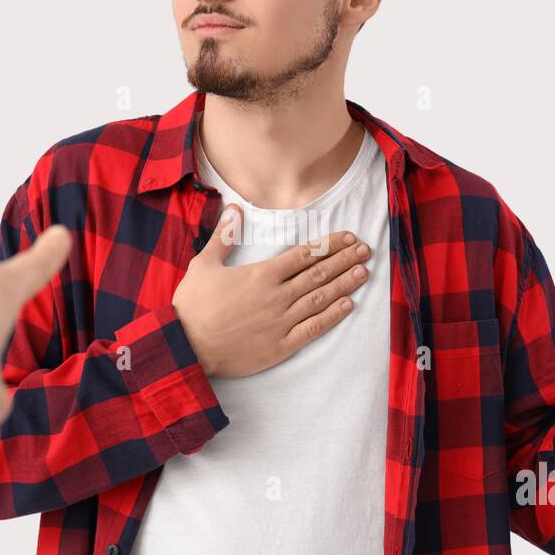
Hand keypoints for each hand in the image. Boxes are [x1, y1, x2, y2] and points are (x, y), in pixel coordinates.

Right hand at [172, 203, 372, 377]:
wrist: (188, 347)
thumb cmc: (194, 306)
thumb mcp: (204, 264)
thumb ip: (224, 236)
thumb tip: (235, 207)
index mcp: (262, 274)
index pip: (304, 255)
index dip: (329, 245)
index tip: (348, 237)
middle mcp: (277, 296)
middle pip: (318, 274)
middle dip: (345, 260)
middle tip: (366, 251)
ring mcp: (281, 322)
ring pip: (320, 299)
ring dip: (344, 284)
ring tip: (363, 273)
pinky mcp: (281, 346)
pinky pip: (313, 328)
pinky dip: (332, 316)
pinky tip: (348, 306)